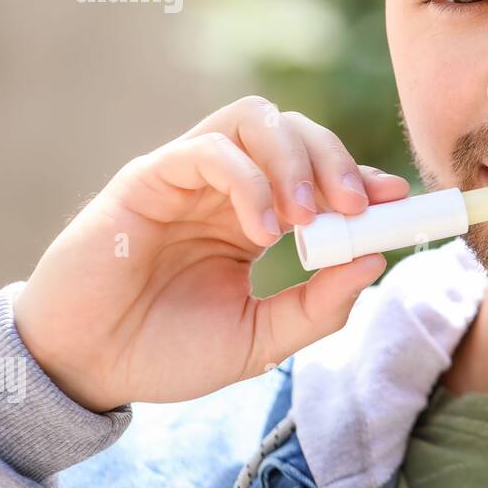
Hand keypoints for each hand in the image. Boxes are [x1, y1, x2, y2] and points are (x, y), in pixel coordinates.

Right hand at [12, 96, 409, 412]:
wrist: (88, 369)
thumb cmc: (171, 351)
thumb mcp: (263, 339)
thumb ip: (319, 305)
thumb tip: (378, 260)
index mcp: (264, 221)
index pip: (324, 175)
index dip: (366, 178)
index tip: (400, 200)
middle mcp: (234, 188)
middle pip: (300, 132)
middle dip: (338, 163)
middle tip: (357, 208)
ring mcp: (193, 178)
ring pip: (257, 119)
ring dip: (295, 159)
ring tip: (304, 218)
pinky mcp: (149, 177)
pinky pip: (207, 149)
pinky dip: (246, 180)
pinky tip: (258, 229)